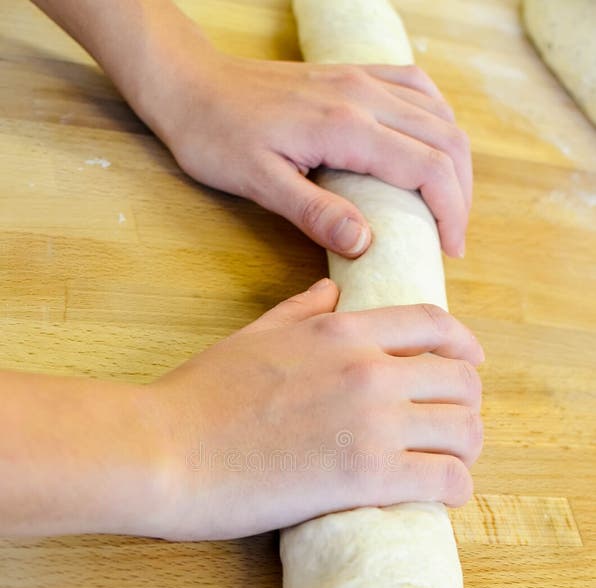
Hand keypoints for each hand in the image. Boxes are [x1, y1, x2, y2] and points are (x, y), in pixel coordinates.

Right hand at [147, 279, 482, 540]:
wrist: (164, 449)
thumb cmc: (198, 396)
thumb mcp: (252, 336)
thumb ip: (300, 311)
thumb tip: (332, 290)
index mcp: (342, 332)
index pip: (434, 325)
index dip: (464, 347)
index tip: (469, 365)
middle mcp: (369, 369)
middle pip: (461, 382)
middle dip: (466, 406)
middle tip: (450, 430)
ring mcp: (372, 421)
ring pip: (465, 431)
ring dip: (465, 450)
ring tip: (448, 466)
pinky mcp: (366, 476)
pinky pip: (445, 479)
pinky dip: (454, 489)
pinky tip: (440, 496)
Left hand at [150, 46, 471, 258]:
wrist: (190, 84)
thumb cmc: (216, 136)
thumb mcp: (258, 183)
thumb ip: (315, 213)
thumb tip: (366, 244)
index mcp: (345, 126)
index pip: (428, 167)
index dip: (451, 213)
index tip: (450, 251)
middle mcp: (363, 94)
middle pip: (446, 140)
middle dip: (460, 194)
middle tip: (452, 237)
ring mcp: (359, 78)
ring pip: (438, 112)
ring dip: (455, 160)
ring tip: (448, 204)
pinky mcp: (351, 73)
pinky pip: (416, 87)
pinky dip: (437, 121)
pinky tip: (431, 146)